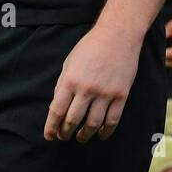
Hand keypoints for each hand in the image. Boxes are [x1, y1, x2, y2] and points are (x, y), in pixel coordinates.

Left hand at [45, 22, 141, 142]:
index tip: (50, 136)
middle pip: (72, 120)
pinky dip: (106, 131)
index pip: (57, 111)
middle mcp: (86, 89)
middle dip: (66, 133)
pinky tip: (101, 134)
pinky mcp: (121, 94)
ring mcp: (105, 93)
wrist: (118, 34)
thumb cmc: (91, 46)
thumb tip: (56, 107)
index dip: (52, 127)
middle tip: (64, 136)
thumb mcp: (70, 62)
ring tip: (81, 137)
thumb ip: (62, 84)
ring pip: (92, 124)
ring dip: (84, 135)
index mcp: (70, 80)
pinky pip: (112, 120)